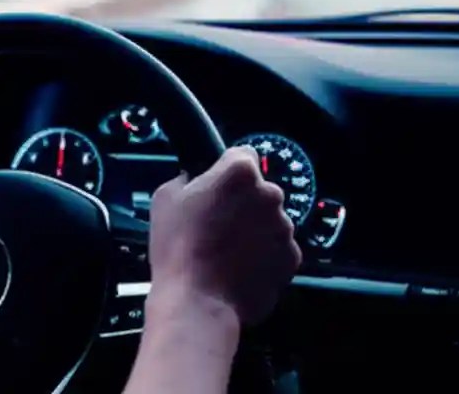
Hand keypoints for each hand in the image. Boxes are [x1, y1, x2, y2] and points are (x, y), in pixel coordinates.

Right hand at [122, 147, 300, 393]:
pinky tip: (241, 269)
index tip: (217, 189)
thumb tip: (194, 179)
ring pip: (271, 221)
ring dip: (255, 231)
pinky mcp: (292, 257)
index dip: (227, 172)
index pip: (242, 155)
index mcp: (240, 172)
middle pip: (260, 190)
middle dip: (244, 204)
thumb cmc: (177, 249)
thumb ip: (187, 178)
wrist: (197, 302)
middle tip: (218, 226)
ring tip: (228, 254)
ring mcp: (285, 227)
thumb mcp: (165, 198)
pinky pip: (279, 250)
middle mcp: (270, 194)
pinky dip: (265, 257)